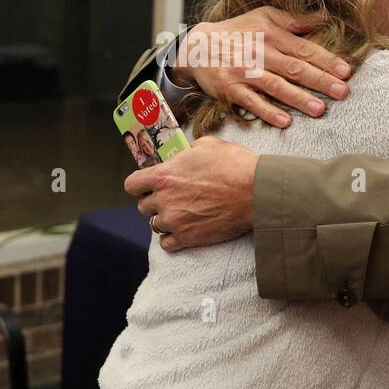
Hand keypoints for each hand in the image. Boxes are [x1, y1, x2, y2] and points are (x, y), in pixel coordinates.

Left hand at [124, 136, 256, 251]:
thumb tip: (181, 155)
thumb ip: (185, 151)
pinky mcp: (188, 238)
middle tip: (173, 197)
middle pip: (143, 206)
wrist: (257, 192)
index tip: (149, 184)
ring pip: (154, 224)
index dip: (140, 184)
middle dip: (155, 201)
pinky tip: (183, 228)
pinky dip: (172, 237)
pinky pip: (166, 243)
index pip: (132, 185)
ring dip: (164, 218)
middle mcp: (164, 200)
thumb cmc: (234, 164)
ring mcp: (175, 221)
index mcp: (164, 175)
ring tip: (181, 213)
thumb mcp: (207, 145)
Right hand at [170, 7, 352, 127]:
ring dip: (298, 98)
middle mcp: (259, 52)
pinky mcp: (230, 89)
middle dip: (320, 80)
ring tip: (319, 109)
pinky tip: (284, 121)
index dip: (326, 60)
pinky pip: (251, 101)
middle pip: (294, 68)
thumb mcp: (264, 16)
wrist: (198, 46)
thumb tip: (324, 16)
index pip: (303, 48)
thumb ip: (294, 19)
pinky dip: (267, 111)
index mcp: (271, 34)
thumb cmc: (237, 31)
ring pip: (275, 86)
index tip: (346, 71)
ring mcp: (244, 72)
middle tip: (342, 91)